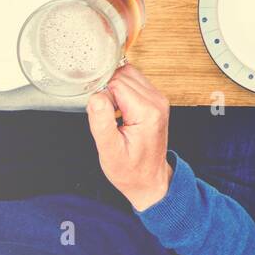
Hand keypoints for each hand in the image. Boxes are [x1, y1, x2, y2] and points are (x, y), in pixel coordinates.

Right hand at [86, 64, 172, 210]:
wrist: (149, 180)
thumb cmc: (130, 171)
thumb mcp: (110, 152)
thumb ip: (101, 123)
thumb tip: (96, 97)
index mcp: (147, 112)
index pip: (116, 84)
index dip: (102, 97)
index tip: (103, 118)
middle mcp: (157, 100)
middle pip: (122, 75)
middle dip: (107, 91)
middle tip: (106, 118)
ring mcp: (158, 98)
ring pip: (127, 74)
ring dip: (114, 89)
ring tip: (112, 115)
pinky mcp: (154, 99)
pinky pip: (133, 81)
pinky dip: (121, 90)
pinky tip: (119, 111)